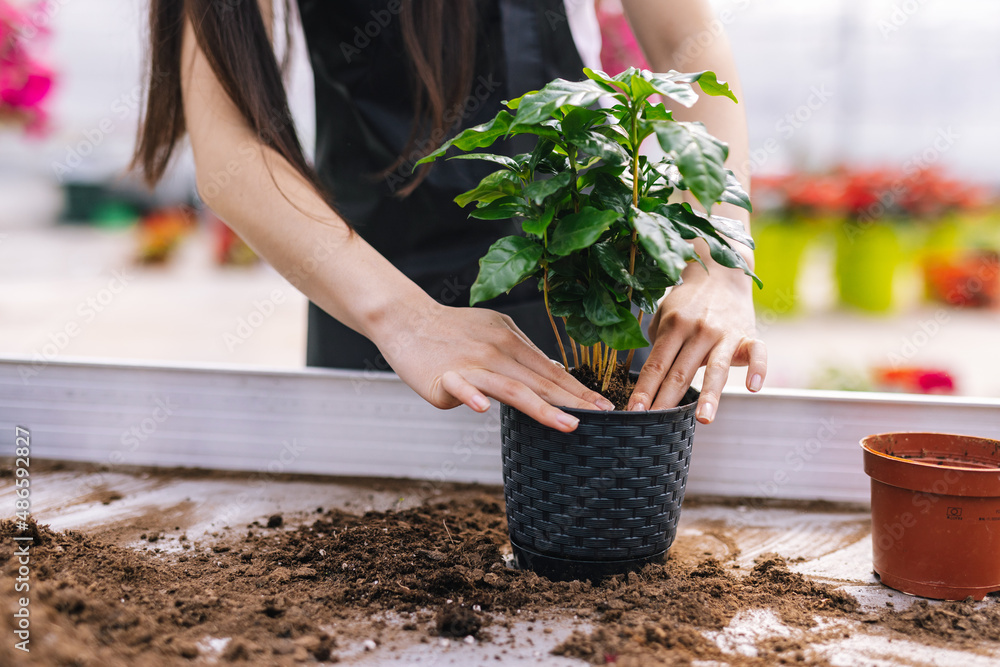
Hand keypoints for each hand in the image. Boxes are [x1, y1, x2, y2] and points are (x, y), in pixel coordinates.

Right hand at [371, 301, 614, 431]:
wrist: (406, 319)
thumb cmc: (452, 330)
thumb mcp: (493, 332)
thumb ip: (521, 355)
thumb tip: (552, 376)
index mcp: (511, 341)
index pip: (551, 370)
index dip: (578, 390)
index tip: (604, 406)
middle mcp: (496, 351)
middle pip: (540, 381)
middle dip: (573, 402)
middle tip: (601, 418)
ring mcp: (471, 364)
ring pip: (511, 389)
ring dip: (542, 408)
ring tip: (568, 425)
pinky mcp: (444, 377)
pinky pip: (461, 387)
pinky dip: (472, 396)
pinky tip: (483, 409)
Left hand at [627, 266, 765, 422]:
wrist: (721, 272)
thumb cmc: (689, 300)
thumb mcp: (665, 313)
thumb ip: (658, 341)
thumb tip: (651, 375)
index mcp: (675, 325)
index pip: (656, 364)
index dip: (645, 389)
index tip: (634, 410)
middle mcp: (699, 330)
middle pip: (680, 372)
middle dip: (666, 401)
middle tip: (656, 424)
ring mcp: (725, 333)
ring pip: (716, 369)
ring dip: (709, 396)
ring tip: (703, 419)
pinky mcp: (749, 335)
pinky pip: (758, 353)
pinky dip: (758, 369)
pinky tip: (752, 387)